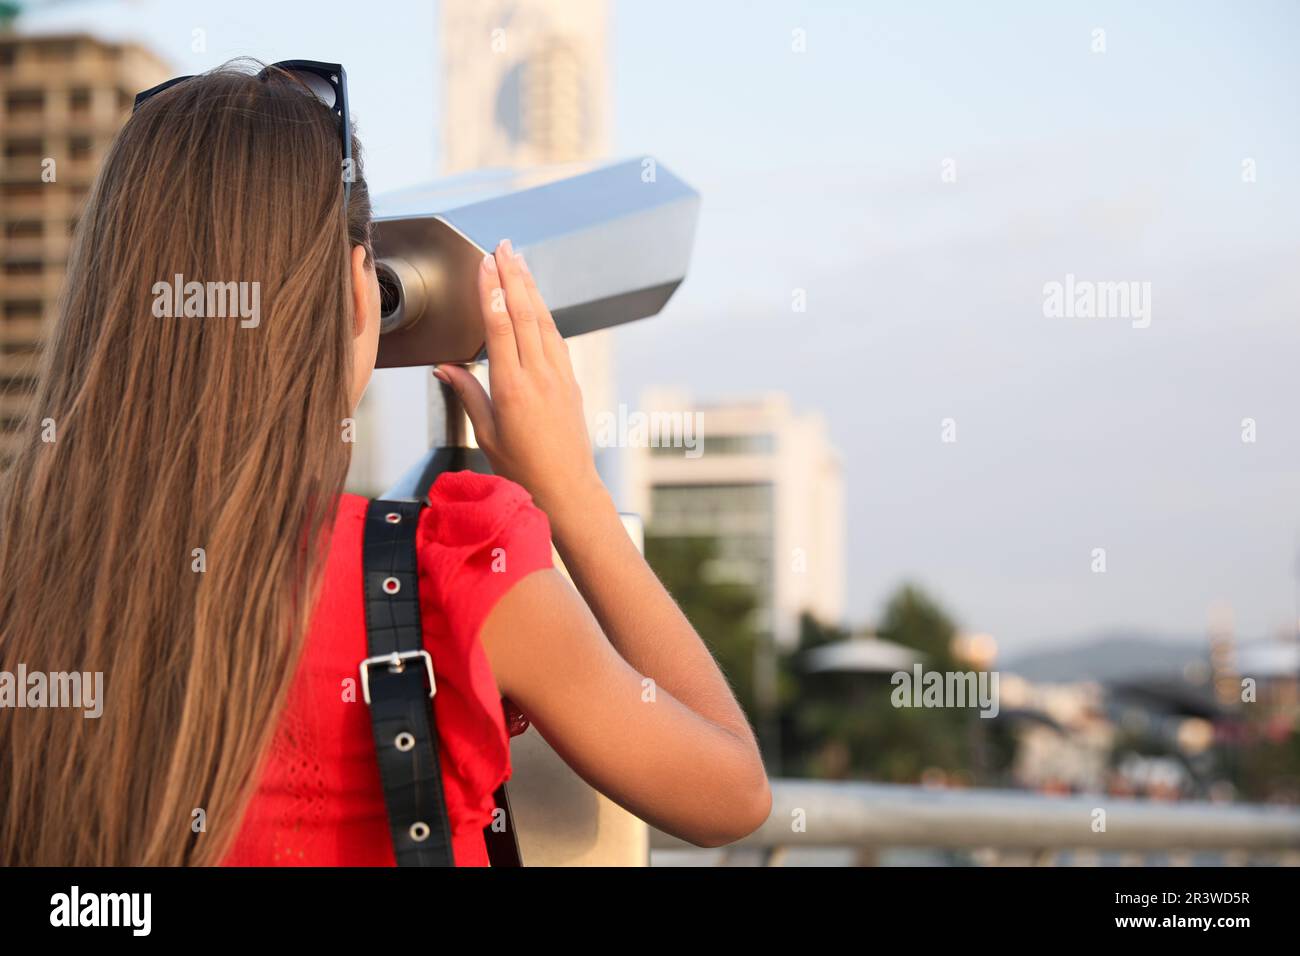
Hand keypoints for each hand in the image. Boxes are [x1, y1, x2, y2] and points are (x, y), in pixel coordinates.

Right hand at [433, 240, 602, 517]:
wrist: (567, 487)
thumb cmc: (524, 468)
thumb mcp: (486, 434)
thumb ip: (468, 394)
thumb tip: (446, 369)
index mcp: (512, 388)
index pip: (500, 327)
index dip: (492, 292)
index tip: (485, 265)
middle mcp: (539, 376)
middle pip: (524, 314)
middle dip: (513, 276)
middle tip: (502, 247)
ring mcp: (559, 376)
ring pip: (543, 320)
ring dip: (530, 287)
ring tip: (519, 261)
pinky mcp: (570, 381)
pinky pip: (555, 338)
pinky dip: (544, 313)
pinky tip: (536, 301)